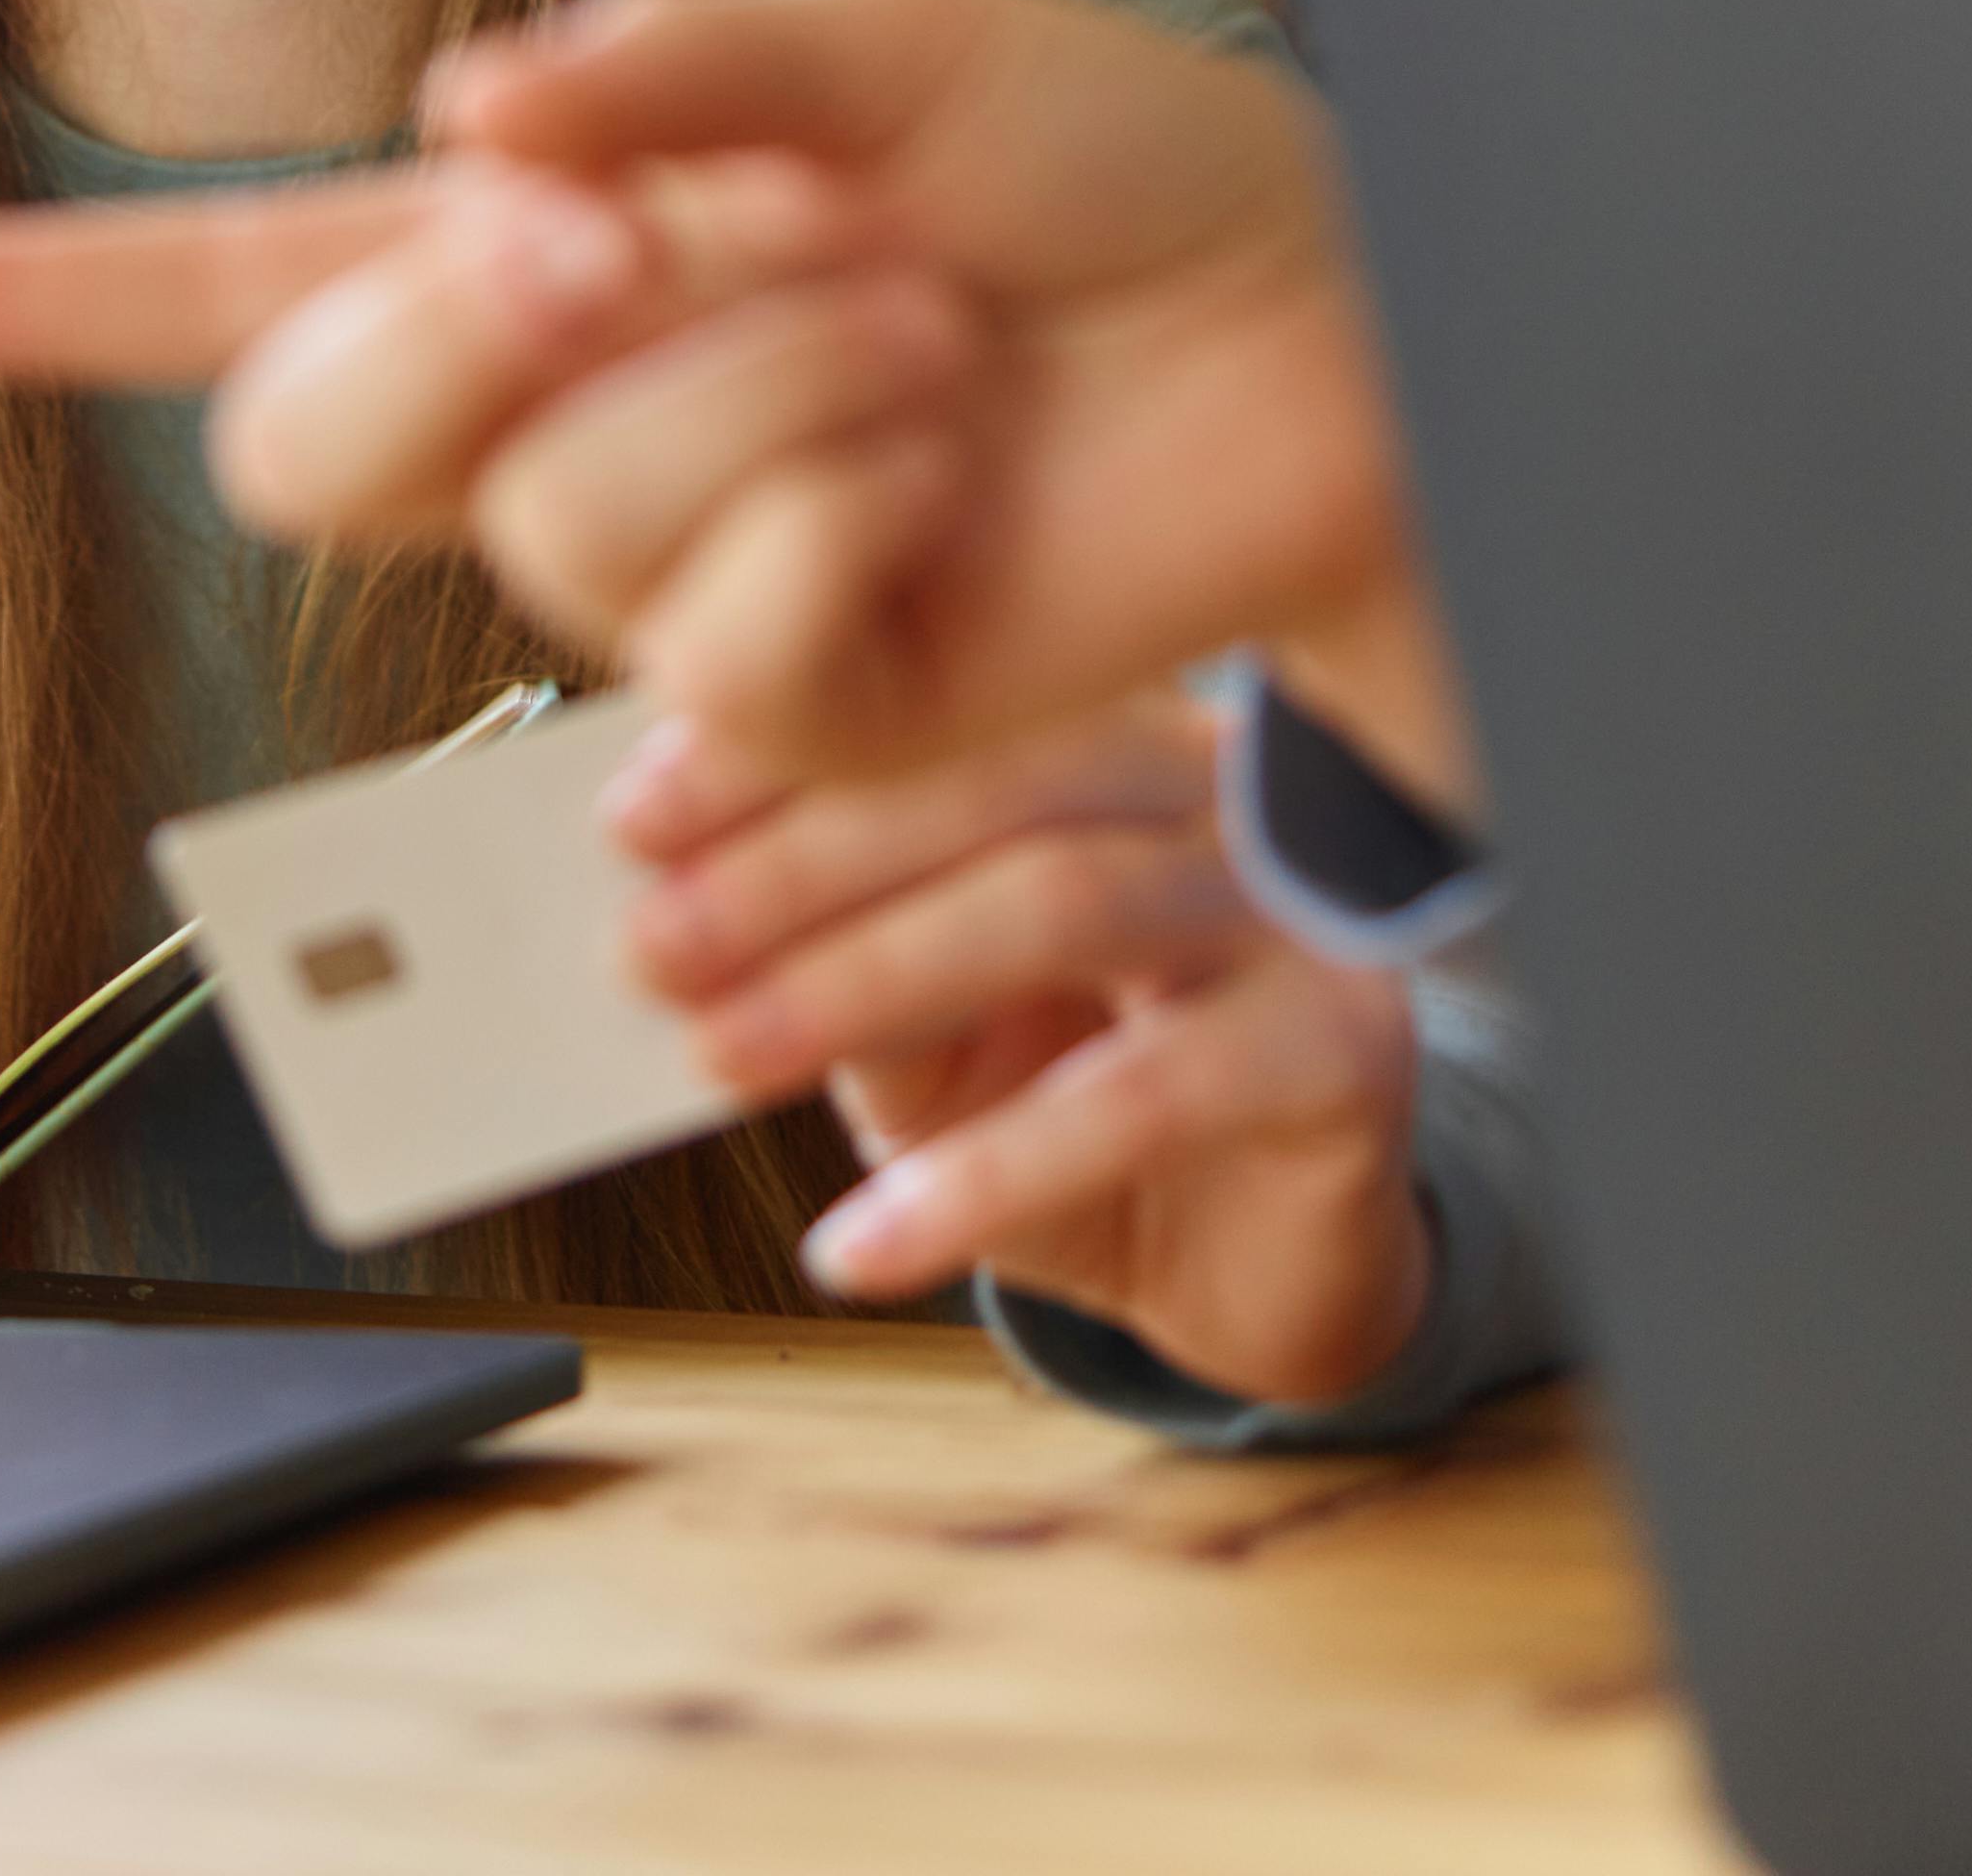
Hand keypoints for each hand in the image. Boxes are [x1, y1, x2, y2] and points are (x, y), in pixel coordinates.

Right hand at [0, 0, 1455, 799]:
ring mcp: (652, 572)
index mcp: (533, 238)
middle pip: (302, 438)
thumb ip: (659, 65)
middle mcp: (554, 413)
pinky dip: (846, 505)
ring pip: (545, 509)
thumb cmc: (1084, 160)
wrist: (1302, 329)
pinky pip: (707, 628)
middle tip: (625, 237)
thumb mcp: (869, 40)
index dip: (24, 296)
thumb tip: (466, 126)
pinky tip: (947, 462)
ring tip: (929, 332)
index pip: (225, 278)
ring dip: (761, 384)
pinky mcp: (776, 706)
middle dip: (443, 323)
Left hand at [609, 705, 1432, 1412]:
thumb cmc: (1076, 1101)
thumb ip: (837, 946)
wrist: (1258, 1267)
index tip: (630, 820)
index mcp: (1103, 729)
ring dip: (864, 982)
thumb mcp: (930, 1026)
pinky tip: (863, 1245)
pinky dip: (983, 1176)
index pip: (930, 705)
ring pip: (1061, 900)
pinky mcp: (1341, 1050)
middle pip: (989, 781)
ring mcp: (1290, 904)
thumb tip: (669, 911)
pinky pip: (1143, 1097)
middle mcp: (1210, 779)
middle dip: (796, 865)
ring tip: (720, 1058)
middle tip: (651, 948)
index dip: (773, 756)